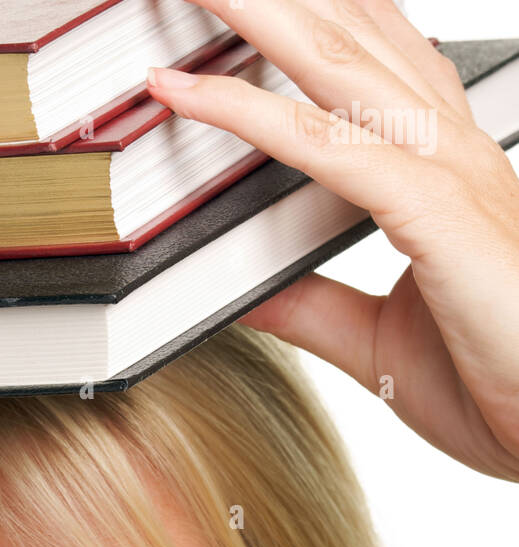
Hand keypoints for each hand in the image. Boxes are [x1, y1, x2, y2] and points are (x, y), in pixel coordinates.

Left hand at [147, 0, 518, 481]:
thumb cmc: (500, 383)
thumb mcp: (374, 341)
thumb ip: (309, 307)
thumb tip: (244, 291)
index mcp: (443, 171)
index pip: (366, 62)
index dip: (304, 16)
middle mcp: (448, 152)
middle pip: (347, 35)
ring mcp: (447, 173)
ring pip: (333, 64)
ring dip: (255, 13)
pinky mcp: (437, 212)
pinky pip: (325, 148)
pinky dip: (248, 114)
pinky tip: (186, 91)